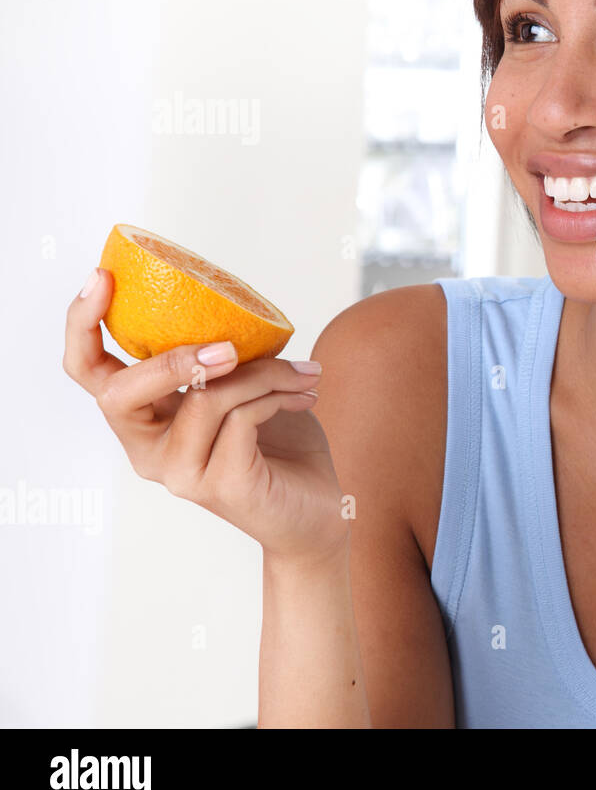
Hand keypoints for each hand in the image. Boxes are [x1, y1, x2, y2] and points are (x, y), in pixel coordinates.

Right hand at [63, 266, 348, 565]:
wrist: (319, 511)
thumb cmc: (281, 445)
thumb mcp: (246, 387)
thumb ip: (225, 354)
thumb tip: (232, 303)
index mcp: (145, 420)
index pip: (88, 373)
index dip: (82, 325)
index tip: (102, 278)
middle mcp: (149, 451)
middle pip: (120, 392)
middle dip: (170, 359)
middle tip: (230, 346)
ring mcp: (181, 473)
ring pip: (204, 397)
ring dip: (263, 373)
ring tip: (305, 373)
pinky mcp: (221, 486)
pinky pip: (241, 419)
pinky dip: (278, 396)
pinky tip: (306, 396)